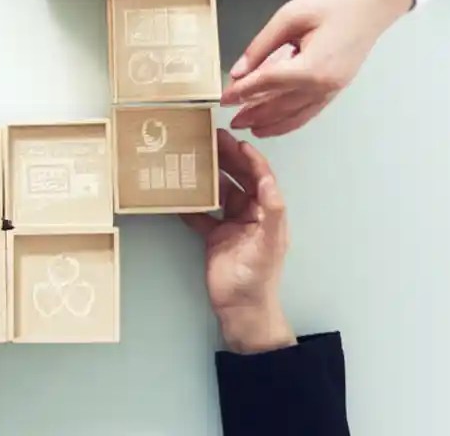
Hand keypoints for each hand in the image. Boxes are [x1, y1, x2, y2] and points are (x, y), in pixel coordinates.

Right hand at [182, 130, 296, 353]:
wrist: (241, 309)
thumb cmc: (258, 277)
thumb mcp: (268, 243)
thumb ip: (271, 211)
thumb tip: (268, 180)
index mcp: (268, 213)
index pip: (261, 178)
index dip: (250, 158)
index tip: (236, 141)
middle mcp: (251, 214)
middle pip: (238, 179)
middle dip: (226, 159)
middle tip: (209, 141)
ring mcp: (232, 225)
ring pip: (219, 193)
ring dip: (207, 177)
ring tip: (192, 159)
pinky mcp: (214, 237)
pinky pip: (201, 215)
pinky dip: (190, 204)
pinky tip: (177, 194)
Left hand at [221, 0, 413, 136]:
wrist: (371, 1)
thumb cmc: (335, 3)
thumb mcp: (289, 17)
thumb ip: (261, 46)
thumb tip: (239, 71)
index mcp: (311, 67)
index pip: (266, 84)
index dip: (242, 92)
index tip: (224, 98)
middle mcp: (323, 85)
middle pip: (279, 106)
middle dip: (252, 113)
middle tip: (232, 118)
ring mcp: (333, 90)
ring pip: (295, 115)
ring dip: (270, 123)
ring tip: (250, 127)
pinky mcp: (337, 88)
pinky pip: (310, 111)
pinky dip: (291, 120)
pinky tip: (278, 123)